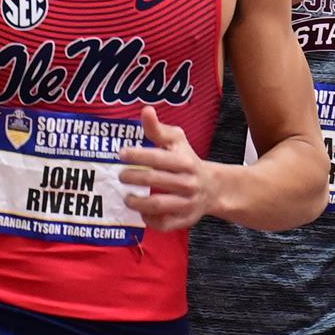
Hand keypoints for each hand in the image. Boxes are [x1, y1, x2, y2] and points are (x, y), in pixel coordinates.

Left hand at [119, 106, 217, 230]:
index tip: (121, 154)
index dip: (138, 155)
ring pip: (160, 205)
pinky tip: (141, 211)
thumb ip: (158, 129)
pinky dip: (150, 220)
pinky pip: (165, 224)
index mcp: (184, 161)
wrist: (214, 188)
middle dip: (134, 178)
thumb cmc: (187, 161)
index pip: (159, 158)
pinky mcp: (185, 220)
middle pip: (157, 181)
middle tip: (120, 176)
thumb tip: (145, 110)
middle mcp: (187, 183)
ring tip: (126, 197)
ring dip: (138, 202)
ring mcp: (187, 203)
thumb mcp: (177, 142)